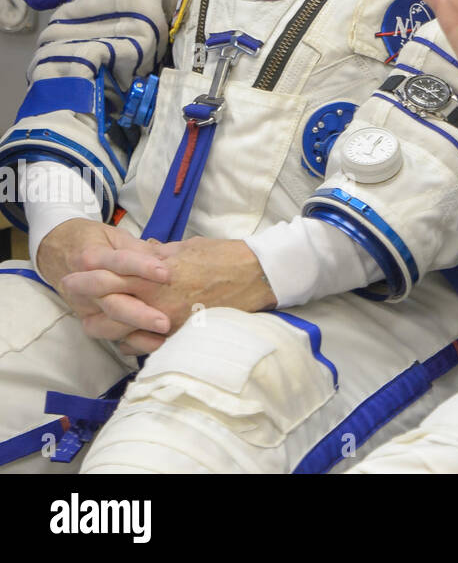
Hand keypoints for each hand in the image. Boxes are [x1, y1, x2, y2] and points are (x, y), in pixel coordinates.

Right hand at [38, 218, 172, 353]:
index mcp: (92, 257)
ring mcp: (84, 307)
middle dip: (139, 314)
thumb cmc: (96, 242)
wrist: (60, 252)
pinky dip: (130, 343)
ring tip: (162, 335)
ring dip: (135, 331)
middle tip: (164, 322)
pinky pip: (107, 336)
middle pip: (111, 301)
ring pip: (106, 325)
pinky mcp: (88, 320)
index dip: (142, 267)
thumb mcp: (117, 237)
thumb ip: (142, 249)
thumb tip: (173, 257)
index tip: (167, 274)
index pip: (118, 263)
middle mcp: (83, 285)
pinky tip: (152, 343)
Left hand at [55, 232, 275, 354]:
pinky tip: (124, 335)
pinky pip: (146, 340)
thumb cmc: (224, 256)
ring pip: (122, 328)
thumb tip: (141, 253)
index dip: (89, 274)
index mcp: (158, 274)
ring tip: (91, 320)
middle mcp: (157, 299)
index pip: (112, 274)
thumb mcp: (188, 247)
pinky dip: (131, 338)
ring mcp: (167, 319)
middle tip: (71, 293)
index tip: (74, 273)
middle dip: (87, 298)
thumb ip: (159, 254)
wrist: (256, 276)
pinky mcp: (180, 333)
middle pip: (109, 303)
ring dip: (104, 324)